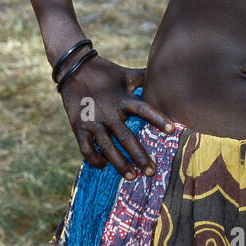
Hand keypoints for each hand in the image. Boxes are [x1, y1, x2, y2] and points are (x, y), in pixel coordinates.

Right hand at [58, 55, 172, 178]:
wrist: (74, 69)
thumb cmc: (105, 72)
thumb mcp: (126, 74)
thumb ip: (144, 78)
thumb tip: (165, 75)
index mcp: (123, 99)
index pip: (144, 109)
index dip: (157, 119)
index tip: (171, 130)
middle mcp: (109, 112)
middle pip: (126, 137)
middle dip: (139, 156)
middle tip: (151, 172)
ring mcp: (93, 121)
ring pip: (108, 147)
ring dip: (120, 163)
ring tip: (131, 177)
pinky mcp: (79, 127)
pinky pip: (86, 148)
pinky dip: (95, 159)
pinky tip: (103, 166)